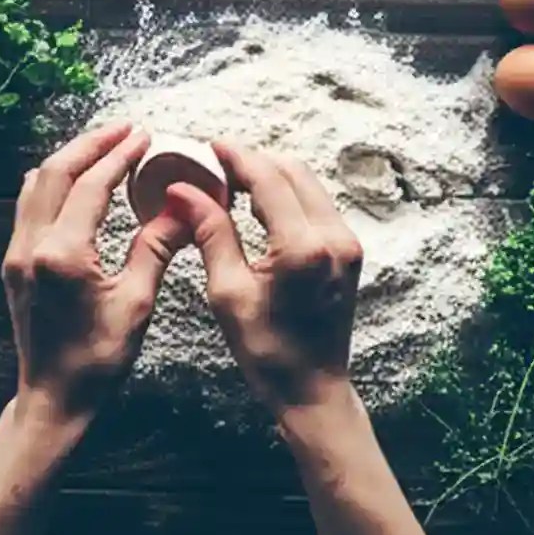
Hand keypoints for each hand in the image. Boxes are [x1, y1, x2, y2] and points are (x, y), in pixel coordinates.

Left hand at [2, 122, 187, 420]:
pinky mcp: (14, 264)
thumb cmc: (98, 360)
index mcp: (63, 256)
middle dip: (91, 144)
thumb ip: (156, 248)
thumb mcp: (137, 304)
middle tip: (124, 130)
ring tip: (103, 148)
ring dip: (69, 160)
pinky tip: (77, 183)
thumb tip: (180, 207)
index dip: (119, 156)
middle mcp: (31, 247)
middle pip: (55, 171)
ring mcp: (16, 254)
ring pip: (36, 185)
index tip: (144, 137)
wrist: (54, 398)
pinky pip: (29, 206)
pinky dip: (54, 183)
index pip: (91, 186)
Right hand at [166, 141, 362, 412]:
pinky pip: (316, 205)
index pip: (268, 179)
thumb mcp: (228, 293)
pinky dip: (287, 196)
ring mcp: (347, 243)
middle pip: (292, 171)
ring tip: (231, 185)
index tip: (208, 146)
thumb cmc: (267, 352)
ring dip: (271, 177)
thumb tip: (184, 190)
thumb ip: (210, 233)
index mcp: (303, 249)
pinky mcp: (349, 251)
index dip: (236, 156)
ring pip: (307, 184)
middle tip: (215, 166)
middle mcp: (334, 238)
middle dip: (253, 162)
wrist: (313, 389)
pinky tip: (258, 208)